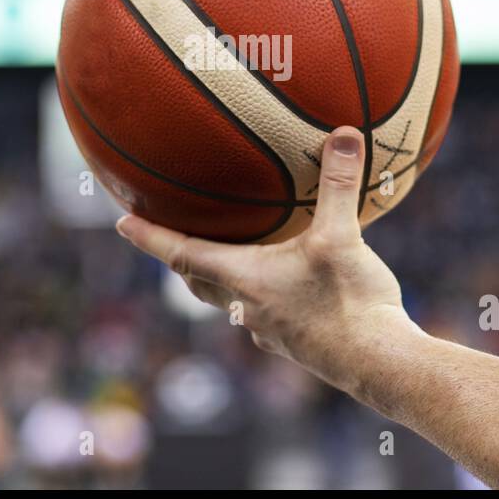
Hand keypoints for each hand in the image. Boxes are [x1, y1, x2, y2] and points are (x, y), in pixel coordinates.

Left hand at [116, 126, 413, 391]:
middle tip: (165, 238)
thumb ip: (339, 183)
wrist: (379, 366)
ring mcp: (271, 329)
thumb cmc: (351, 303)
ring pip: (232, 299)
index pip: (181, 254)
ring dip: (222, 276)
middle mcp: (247, 306)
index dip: (148, 237)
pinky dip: (264, 290)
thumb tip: (343, 133)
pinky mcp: (297, 341)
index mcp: (244, 279)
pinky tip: (290, 278)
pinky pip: (267, 310)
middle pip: (199, 281)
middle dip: (179, 258)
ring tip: (231, 253)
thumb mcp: (343, 237)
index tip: (119, 222)